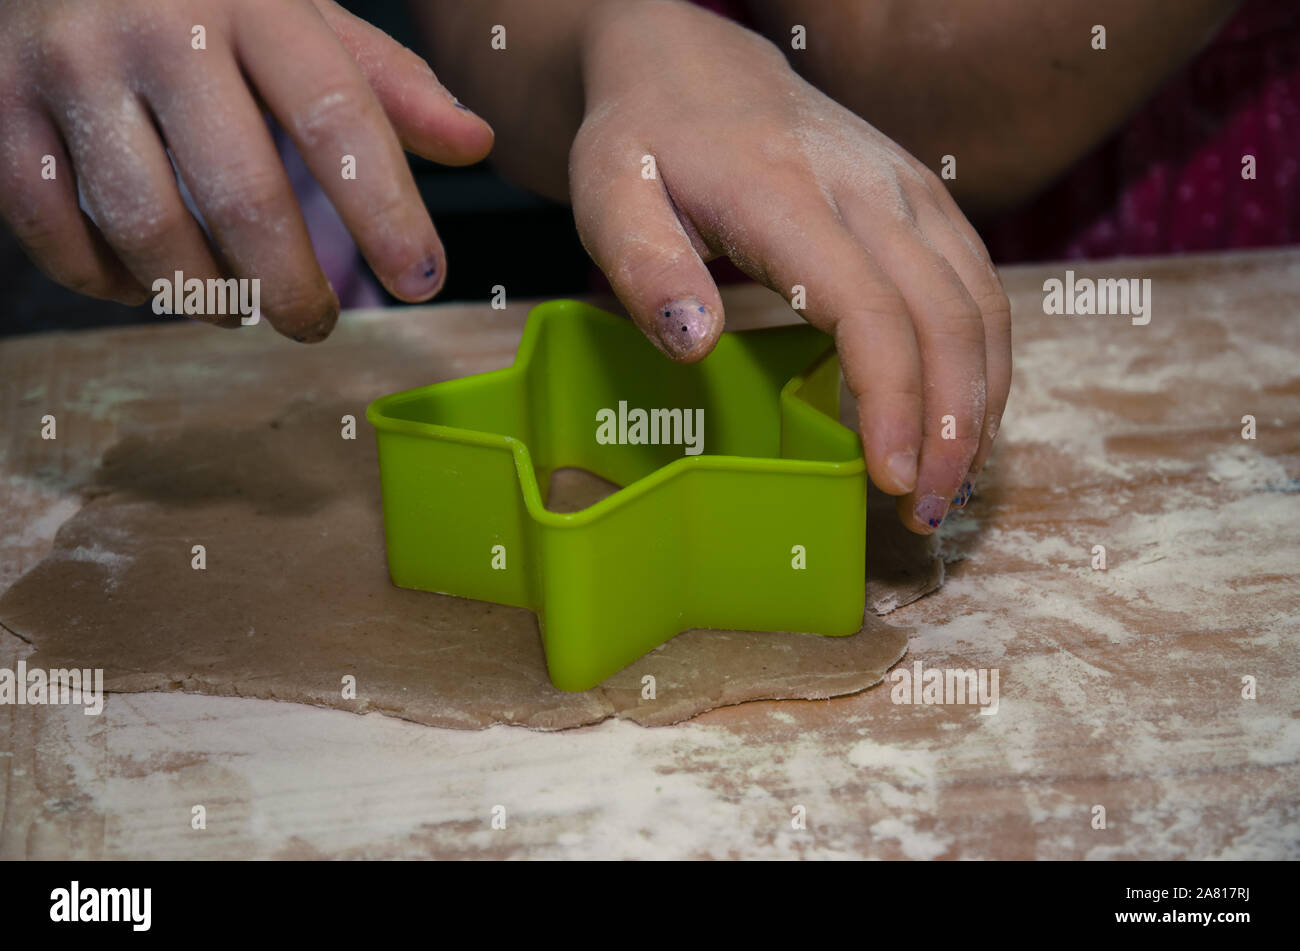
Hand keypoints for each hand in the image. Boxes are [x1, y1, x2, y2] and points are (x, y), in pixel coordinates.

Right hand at [0, 0, 492, 339]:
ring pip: (146, 228)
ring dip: (204, 294)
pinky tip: (148, 284)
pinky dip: (110, 282)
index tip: (424, 282)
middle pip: (241, 196)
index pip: (337, 118)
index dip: (387, 213)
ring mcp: (65, 66)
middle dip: (291, 287)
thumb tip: (477, 144)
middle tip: (315, 323)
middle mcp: (154, 28)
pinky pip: (55, 232)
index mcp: (249, 1)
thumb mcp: (299, 14)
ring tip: (235, 304)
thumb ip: (384, 82)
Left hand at [570, 0, 1010, 532]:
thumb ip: (644, 267)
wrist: (692, 65)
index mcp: (788, 196)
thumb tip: (695, 348)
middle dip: (952, 427)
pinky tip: (963, 413)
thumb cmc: (645, 142)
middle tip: (929, 513)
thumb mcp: (610, 195)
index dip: (892, 403)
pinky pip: (979, 283)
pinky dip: (984, 357)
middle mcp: (869, 189)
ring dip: (981, 401)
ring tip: (954, 483)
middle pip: (946, 316)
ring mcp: (908, 189)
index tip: (891, 480)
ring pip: (981, 302)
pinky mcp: (924, 197)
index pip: (868, 310)